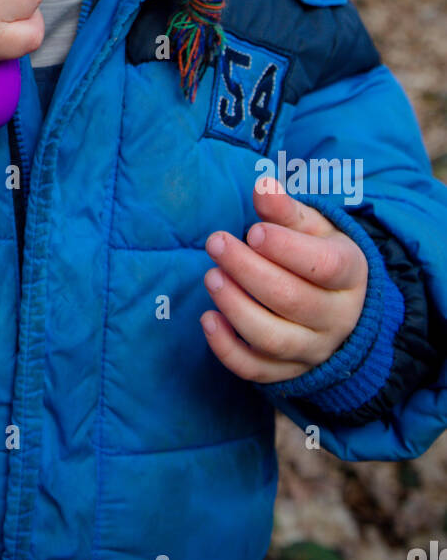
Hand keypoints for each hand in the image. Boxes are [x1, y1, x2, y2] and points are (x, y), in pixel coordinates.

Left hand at [199, 177, 368, 383]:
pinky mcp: (289, 373)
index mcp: (351, 274)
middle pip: (292, 300)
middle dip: (248, 270)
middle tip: (216, 242)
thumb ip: (286, 209)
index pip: (325, 266)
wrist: (342, 308)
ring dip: (235, 307)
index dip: (287, 248)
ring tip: (212, 276)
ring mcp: (314, 350)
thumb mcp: (314, 228)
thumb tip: (263, 186)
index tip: (253, 230)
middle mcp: (337, 318)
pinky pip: (256, 370)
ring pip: (273, 338)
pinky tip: (208, 319)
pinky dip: (227, 350)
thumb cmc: (320, 257)